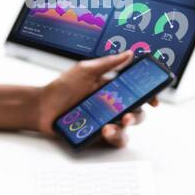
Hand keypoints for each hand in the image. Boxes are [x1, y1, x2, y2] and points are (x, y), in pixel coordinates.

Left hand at [32, 49, 160, 147]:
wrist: (41, 108)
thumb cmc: (60, 88)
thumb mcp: (85, 70)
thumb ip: (108, 63)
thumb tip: (129, 54)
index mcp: (111, 88)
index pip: (136, 91)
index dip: (149, 94)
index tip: (154, 98)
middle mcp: (111, 105)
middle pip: (137, 112)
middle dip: (137, 116)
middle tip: (128, 115)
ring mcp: (105, 121)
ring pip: (127, 130)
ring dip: (124, 129)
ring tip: (112, 126)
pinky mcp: (97, 135)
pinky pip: (115, 140)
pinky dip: (114, 137)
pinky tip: (104, 131)